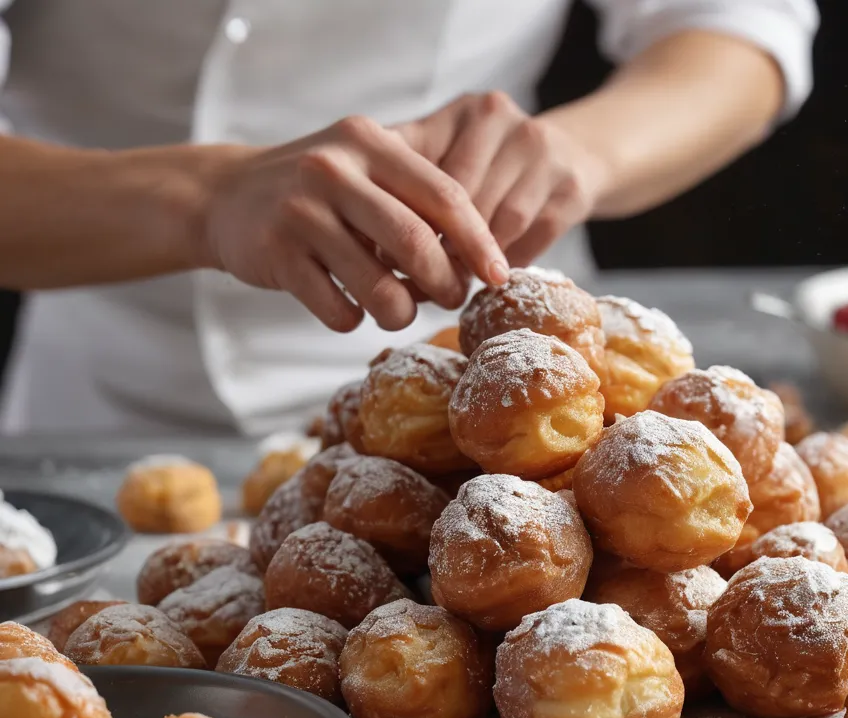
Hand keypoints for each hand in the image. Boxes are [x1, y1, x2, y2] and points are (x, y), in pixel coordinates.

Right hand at [201, 116, 508, 331]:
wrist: (223, 196)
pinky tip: (347, 307)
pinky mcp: (275, 254)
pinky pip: (338, 310)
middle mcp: (334, 170)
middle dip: (445, 283)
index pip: (444, 195)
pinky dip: (352, 320)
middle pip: (417, 243)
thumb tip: (485, 251)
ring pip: (379, 287)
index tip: (499, 275)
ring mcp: (300, 212)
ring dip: (401, 312)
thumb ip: (416, 194)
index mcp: (369, 143)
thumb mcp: (362, 167)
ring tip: (398, 311)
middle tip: (452, 299)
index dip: (479, 242)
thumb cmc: (317, 192)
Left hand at [397, 92, 609, 267]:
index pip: (429, 171)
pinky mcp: (573, 186)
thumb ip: (407, 177)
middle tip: (416, 281)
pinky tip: (496, 277)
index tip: (384, 252)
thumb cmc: (494, 166)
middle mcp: (505, 120)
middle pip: (463, 198)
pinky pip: (537, 235)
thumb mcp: (451, 153)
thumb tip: (360, 236)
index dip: (406, 216)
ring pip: (501, 221)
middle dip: (439, 244)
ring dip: (477, 259)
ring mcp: (543, 150)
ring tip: (452, 285)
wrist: (578, 155)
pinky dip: (514, 261)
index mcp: (466, 111)